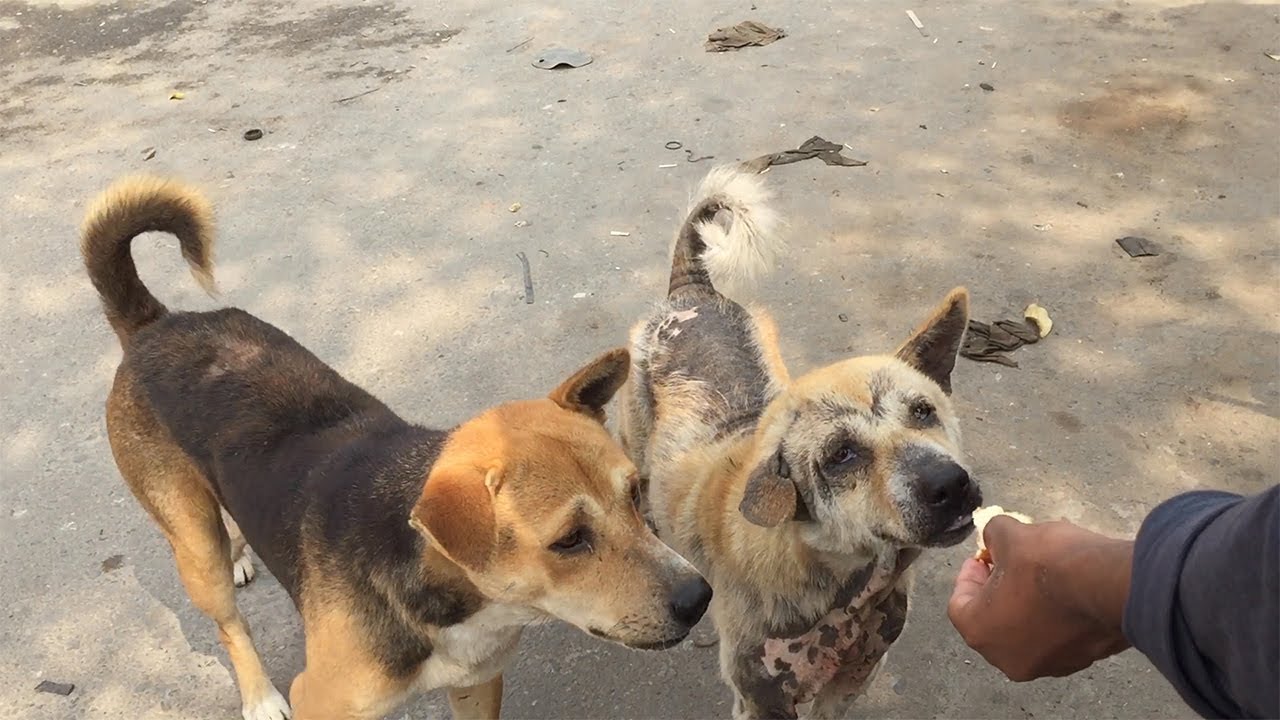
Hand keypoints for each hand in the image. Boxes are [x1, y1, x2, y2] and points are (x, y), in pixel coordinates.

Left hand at [947, 517, 1134, 680]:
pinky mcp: (1080, 661)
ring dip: (1026, 603)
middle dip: (997, 589)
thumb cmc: (1050, 564)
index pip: (960, 604)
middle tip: (1008, 564)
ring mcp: (1046, 665)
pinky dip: (1054, 616)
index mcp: (980, 633)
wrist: (1113, 586)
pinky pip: (1056, 636)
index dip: (968, 575)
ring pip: (1025, 630)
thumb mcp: (1010, 535)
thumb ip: (992, 536)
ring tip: (1039, 573)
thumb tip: (994, 537)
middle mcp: (1008, 659)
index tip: (982, 557)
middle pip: (992, 620)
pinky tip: (1066, 588)